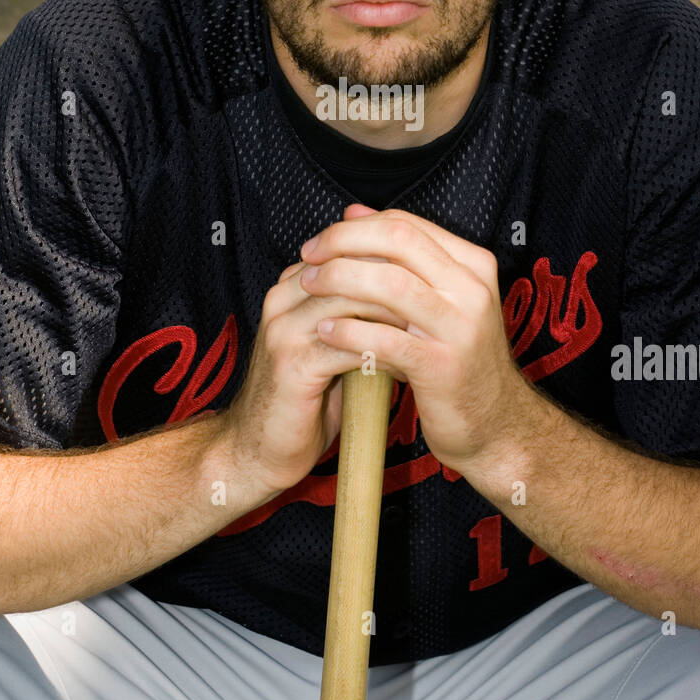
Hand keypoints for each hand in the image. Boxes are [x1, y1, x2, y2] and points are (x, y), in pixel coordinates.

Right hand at [224, 241, 411, 498]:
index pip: (350, 248)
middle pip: (350, 264)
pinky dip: (382, 350)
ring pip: (350, 299)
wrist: (259, 450)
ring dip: (396, 312)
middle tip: (441, 296)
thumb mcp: (335, 345)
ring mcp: (284, 329)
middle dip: (400, 279)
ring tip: (431, 326)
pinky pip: (346, 344)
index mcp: (294, 285)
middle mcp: (284, 297)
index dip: (395, 259)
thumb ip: (361, 315)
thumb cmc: (306, 399)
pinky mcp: (290, 364)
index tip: (436, 276)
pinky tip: (408, 362)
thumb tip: (417, 295)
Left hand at [298, 205, 520, 475]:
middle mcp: (472, 289)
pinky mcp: (443, 366)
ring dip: (340, 280)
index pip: (406, 224)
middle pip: (398, 240)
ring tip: (309, 287)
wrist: (495, 424)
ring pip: (391, 284)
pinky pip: (387, 338)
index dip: (355, 227)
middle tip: (308, 257)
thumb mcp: (436, 301)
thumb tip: (352, 212)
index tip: (320, 241)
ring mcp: (461, 327)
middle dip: (343, 242)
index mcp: (472, 264)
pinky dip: (351, 330)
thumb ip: (400, 258)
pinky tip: (326, 331)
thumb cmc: (454, 358)